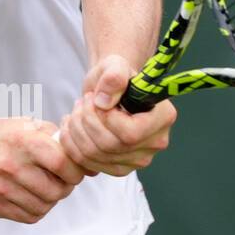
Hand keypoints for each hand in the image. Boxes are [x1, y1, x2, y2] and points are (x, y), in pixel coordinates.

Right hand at [0, 117, 87, 223]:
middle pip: (56, 190)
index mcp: (22, 141)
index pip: (62, 163)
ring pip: (44, 207)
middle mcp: (10, 164)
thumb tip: (88, 162)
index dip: (75, 171)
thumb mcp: (25, 126)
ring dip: (50, 200)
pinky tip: (30, 197)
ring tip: (43, 188)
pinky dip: (36, 210)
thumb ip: (56, 139)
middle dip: (64, 188)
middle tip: (59, 182)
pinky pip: (29, 217)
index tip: (74, 172)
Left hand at [58, 55, 176, 175]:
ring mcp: (138, 160)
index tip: (96, 99)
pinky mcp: (119, 168)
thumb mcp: (115, 65)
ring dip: (76, 131)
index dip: (105, 118)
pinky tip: (71, 126)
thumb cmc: (115, 78)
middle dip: (86, 121)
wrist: (109, 93)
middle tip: (81, 102)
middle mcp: (155, 143)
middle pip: (110, 146)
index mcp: (163, 117)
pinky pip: (88, 164)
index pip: (131, 133)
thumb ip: (113, 76)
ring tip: (75, 111)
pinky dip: (72, 145)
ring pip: (95, 156)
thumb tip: (103, 101)